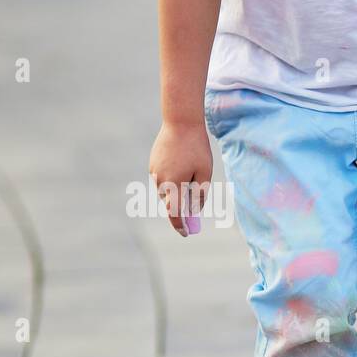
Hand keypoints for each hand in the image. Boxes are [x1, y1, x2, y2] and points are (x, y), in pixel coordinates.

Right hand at [148, 121, 212, 236]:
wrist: (180, 122)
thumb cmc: (197, 148)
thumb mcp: (204, 173)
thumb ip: (199, 193)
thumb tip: (194, 209)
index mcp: (174, 185)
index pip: (174, 213)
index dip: (180, 225)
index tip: (186, 233)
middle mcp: (160, 180)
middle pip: (170, 202)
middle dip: (181, 208)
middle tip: (193, 215)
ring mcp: (154, 171)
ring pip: (166, 190)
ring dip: (176, 193)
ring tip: (191, 182)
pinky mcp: (153, 163)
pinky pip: (163, 178)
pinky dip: (172, 181)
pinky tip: (183, 169)